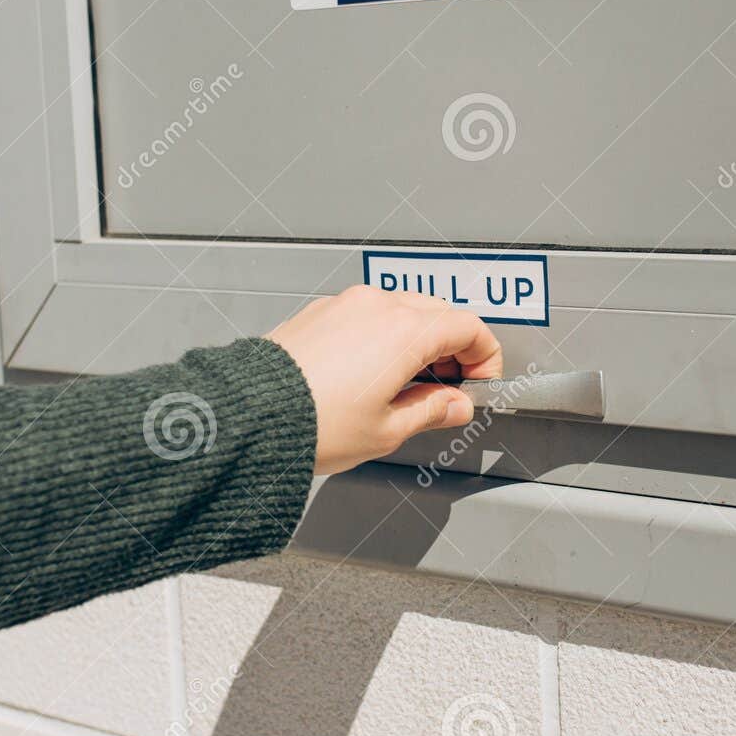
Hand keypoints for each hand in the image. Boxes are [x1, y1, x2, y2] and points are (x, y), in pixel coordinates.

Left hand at [267, 285, 503, 474]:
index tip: (480, 382)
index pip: (470, 328)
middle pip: (440, 313)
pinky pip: (369, 313)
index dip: (486, 357)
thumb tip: (454, 406)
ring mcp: (347, 305)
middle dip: (454, 348)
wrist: (249, 415)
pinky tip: (376, 372)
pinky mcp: (322, 312)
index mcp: (405, 333)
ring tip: (411, 384)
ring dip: (420, 339)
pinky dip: (385, 335)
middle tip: (451, 387)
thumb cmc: (312, 423)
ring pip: (404, 309)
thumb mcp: (386, 430)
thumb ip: (431, 412)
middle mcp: (378, 307)